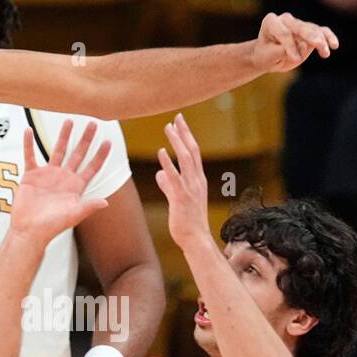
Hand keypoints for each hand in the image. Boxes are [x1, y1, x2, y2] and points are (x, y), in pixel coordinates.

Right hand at [8, 120, 110, 246]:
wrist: (29, 230)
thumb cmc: (52, 226)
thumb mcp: (73, 215)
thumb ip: (88, 206)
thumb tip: (106, 202)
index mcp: (76, 186)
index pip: (91, 167)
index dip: (100, 155)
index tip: (108, 141)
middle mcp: (64, 177)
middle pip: (77, 154)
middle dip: (86, 139)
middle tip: (93, 123)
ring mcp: (47, 175)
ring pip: (57, 150)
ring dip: (63, 136)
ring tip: (69, 120)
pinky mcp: (31, 175)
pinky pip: (30, 155)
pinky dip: (28, 144)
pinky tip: (28, 131)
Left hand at [154, 112, 211, 250]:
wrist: (195, 239)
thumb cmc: (186, 220)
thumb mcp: (177, 198)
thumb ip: (168, 184)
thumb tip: (159, 173)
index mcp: (197, 180)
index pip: (193, 153)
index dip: (187, 137)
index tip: (179, 122)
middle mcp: (197, 180)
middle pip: (192, 151)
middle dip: (184, 133)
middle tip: (176, 117)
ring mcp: (191, 188)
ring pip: (185, 159)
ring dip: (177, 142)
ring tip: (168, 127)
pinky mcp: (181, 197)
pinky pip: (174, 177)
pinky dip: (168, 163)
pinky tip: (161, 152)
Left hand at [250, 12, 337, 72]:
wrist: (269, 56)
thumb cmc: (266, 55)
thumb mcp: (269, 56)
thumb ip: (283, 50)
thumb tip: (304, 45)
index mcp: (271, 22)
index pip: (284, 33)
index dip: (291, 46)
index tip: (296, 59)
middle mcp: (285, 19)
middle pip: (301, 27)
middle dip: (311, 37)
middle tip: (320, 46)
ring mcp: (299, 23)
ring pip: (313, 30)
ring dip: (321, 41)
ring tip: (325, 53)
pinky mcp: (310, 30)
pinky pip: (322, 30)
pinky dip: (328, 36)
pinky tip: (334, 45)